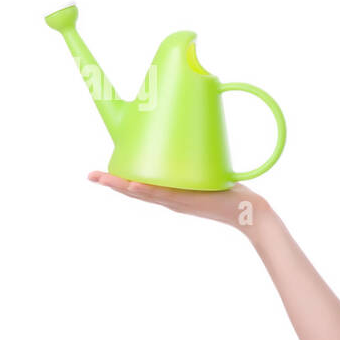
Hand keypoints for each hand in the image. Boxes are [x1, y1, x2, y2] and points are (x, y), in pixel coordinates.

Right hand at [87, 171, 266, 232]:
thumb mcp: (207, 172)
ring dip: (121, 186)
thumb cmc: (230, 193)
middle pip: (133, 190)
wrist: (249, 212)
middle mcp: (169, 199)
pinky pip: (163, 195)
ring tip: (101, 179)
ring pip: (143, 193)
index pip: (138, 185)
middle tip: (90, 176)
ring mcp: (177, 201)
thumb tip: (197, 127)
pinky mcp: (189, 202)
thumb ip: (199, 156)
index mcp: (170, 193)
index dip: (118, 179)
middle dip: (111, 183)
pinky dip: (147, 190)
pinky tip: (132, 186)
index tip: (99, 172)